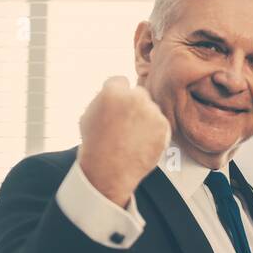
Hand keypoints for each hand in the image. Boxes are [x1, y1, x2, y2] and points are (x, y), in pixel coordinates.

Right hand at [77, 76, 170, 206]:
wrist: (108, 171)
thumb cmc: (95, 145)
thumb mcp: (89, 114)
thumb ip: (104, 98)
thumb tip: (115, 90)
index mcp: (113, 91)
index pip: (121, 82)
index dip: (118, 96)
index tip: (117, 108)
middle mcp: (134, 97)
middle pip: (139, 93)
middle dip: (134, 105)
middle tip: (127, 124)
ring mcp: (151, 111)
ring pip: (151, 109)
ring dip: (145, 119)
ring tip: (132, 138)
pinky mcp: (164, 126)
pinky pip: (161, 123)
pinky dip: (155, 132)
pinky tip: (142, 143)